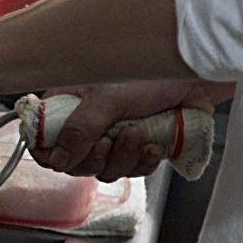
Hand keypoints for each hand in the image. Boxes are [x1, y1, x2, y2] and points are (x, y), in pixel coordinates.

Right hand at [29, 81, 216, 181]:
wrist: (198, 76)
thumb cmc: (152, 73)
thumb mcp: (106, 99)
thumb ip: (78, 131)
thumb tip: (59, 159)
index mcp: (70, 103)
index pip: (44, 137)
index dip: (51, 153)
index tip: (63, 159)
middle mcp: (89, 120)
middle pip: (76, 161)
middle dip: (95, 158)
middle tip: (108, 141)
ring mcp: (114, 134)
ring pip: (105, 168)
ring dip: (123, 158)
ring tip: (138, 133)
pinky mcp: (140, 145)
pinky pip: (132, 169)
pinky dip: (143, 162)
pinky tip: (153, 144)